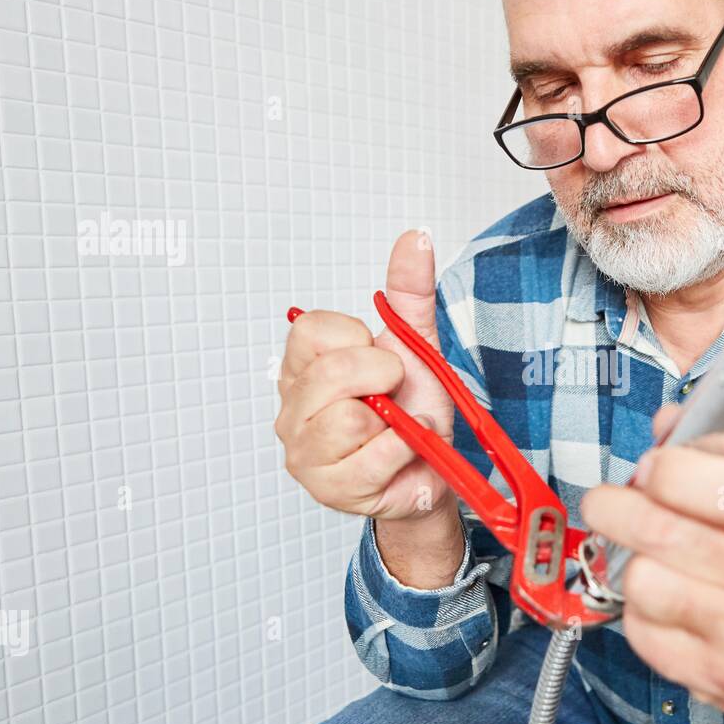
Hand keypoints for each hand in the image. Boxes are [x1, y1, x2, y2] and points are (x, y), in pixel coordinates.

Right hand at [275, 230, 456, 519]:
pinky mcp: (328, 488)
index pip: (311, 330)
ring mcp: (303, 452)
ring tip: (398, 429)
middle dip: (384, 378)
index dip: (360, 341)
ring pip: (349, 418)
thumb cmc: (412, 409)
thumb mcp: (412, 345)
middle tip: (395, 394)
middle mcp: (291, 408)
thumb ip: (408, 292)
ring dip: (396, 421)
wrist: (433, 470)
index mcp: (301, 367)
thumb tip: (415, 236)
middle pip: (332, 373)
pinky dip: (404, 450)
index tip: (380, 360)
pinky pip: (373, 456)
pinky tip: (404, 454)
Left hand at [580, 405, 723, 723]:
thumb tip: (667, 425)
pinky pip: (640, 631)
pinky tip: (662, 603)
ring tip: (647, 558)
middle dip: (615, 507)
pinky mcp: (715, 676)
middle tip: (605, 502)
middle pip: (664, 532)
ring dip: (631, 563)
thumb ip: (723, 455)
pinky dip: (638, 612)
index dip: (672, 470)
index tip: (651, 466)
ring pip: (643, 582)